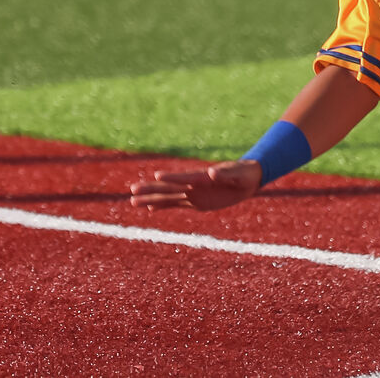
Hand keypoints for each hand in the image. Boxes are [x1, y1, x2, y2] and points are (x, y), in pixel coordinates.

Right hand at [129, 160, 262, 211]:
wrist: (248, 178)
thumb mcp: (237, 175)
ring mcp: (192, 193)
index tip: (157, 176)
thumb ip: (224, 175)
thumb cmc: (244, 174)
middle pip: (168, 186)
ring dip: (150, 198)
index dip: (172, 176)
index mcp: (203, 177)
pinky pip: (176, 204)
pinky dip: (163, 206)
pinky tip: (149, 207)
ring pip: (167, 196)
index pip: (184, 177)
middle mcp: (193, 184)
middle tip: (132, 189)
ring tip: (131, 201)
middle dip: (151, 188)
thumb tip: (211, 172)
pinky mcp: (195, 201)